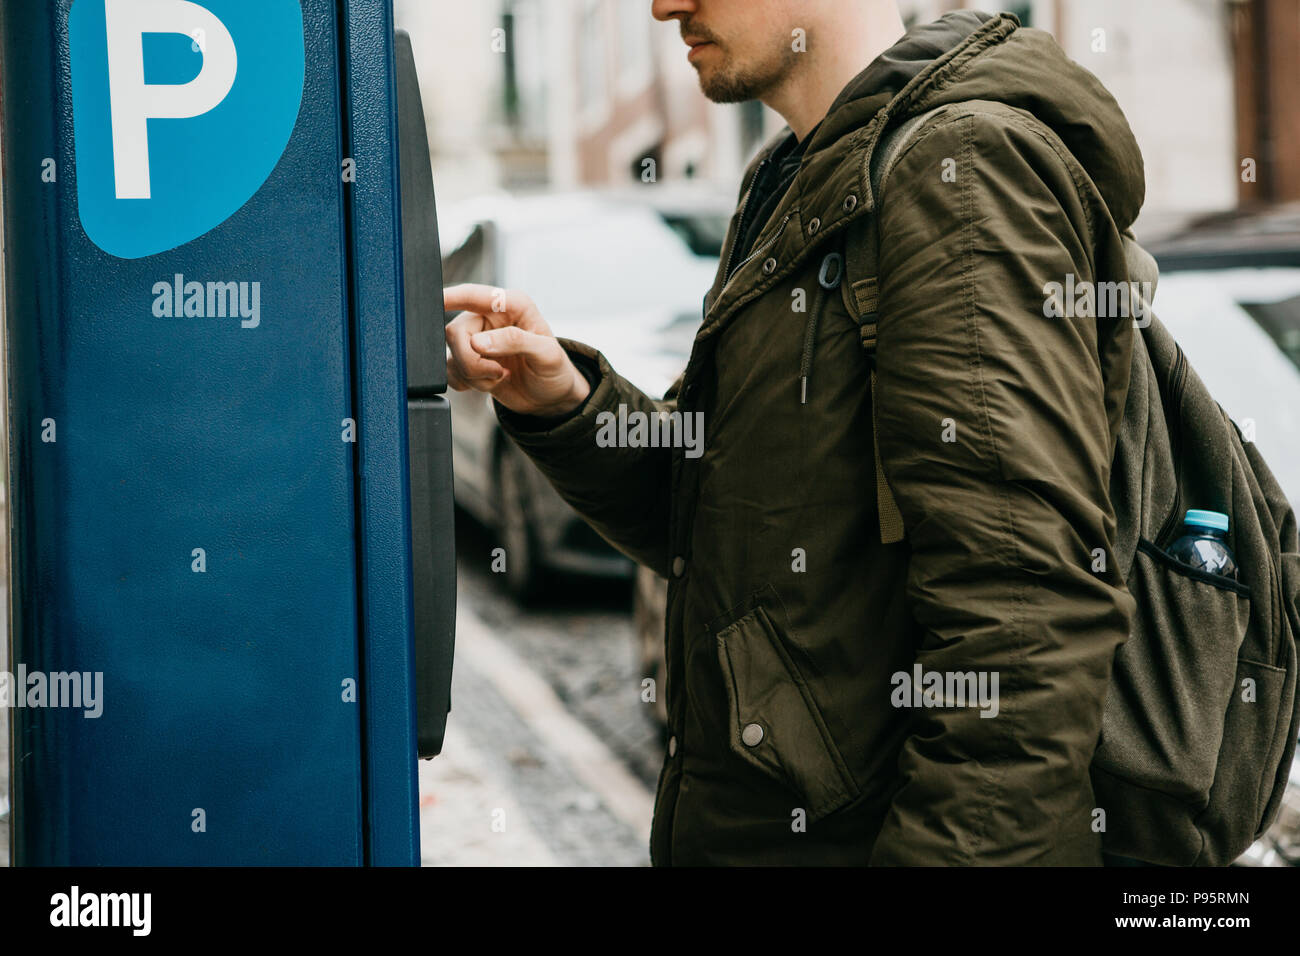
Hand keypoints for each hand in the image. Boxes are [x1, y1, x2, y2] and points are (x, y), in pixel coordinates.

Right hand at [443, 284, 590, 416]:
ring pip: (452, 355)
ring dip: (474, 375)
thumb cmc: (554, 370)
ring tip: (501, 376)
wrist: (551, 397)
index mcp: (511, 305)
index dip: (451, 297)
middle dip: (472, 360)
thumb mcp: (546, 354)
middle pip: (455, 332)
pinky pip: (450, 371)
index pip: (473, 295)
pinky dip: (467, 383)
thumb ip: (515, 341)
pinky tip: (490, 383)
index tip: (435, 301)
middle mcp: (489, 318)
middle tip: (498, 372)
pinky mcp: (469, 362)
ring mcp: (477, 340)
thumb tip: (478, 343)